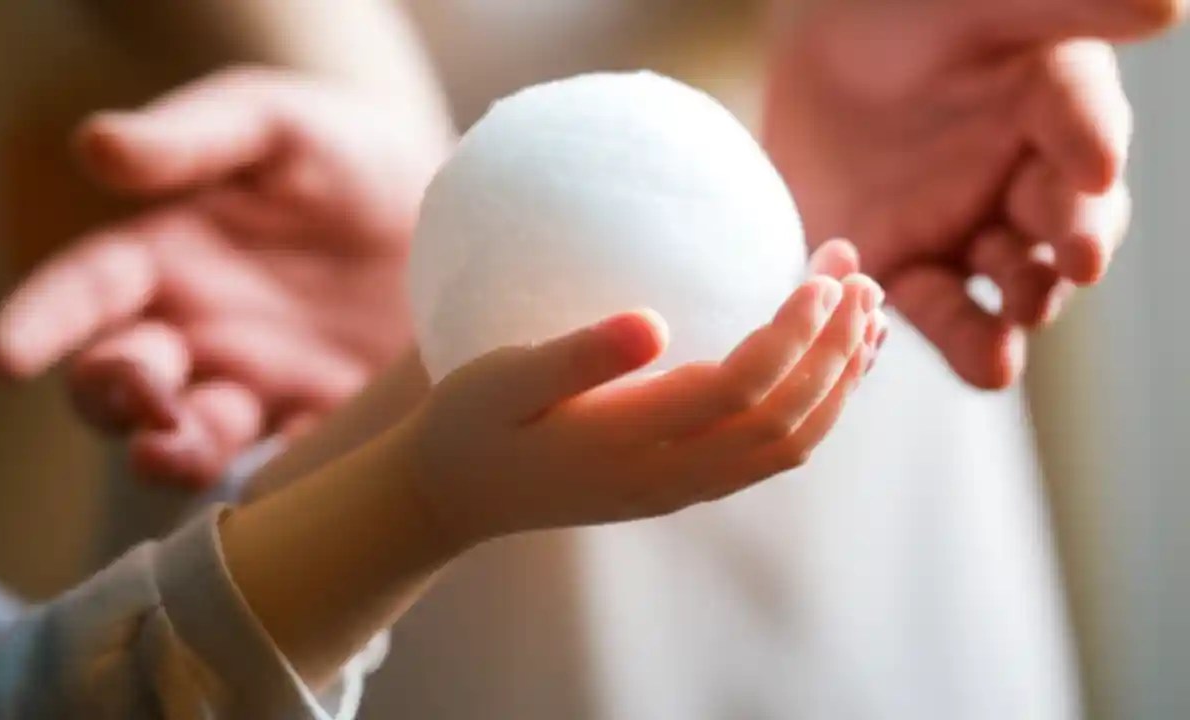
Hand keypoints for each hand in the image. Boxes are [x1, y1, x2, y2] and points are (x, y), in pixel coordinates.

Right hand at [0, 67, 452, 484]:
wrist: (452, 207)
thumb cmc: (347, 152)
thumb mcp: (276, 123)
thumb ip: (195, 138)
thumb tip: (96, 147)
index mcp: (170, 258)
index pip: (87, 291)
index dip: (42, 321)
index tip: (5, 356)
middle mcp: (203, 334)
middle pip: (121, 386)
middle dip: (114, 396)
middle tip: (144, 390)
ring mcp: (266, 387)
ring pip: (192, 442)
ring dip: (174, 454)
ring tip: (176, 448)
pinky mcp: (334, 423)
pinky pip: (296, 469)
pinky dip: (282, 485)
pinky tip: (289, 481)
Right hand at [395, 245, 886, 544]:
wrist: (458, 494)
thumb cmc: (474, 424)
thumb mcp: (504, 381)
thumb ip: (577, 355)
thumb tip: (653, 321)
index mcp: (627, 444)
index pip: (738, 391)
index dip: (791, 335)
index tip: (822, 276)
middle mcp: (668, 477)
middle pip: (783, 423)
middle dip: (836, 353)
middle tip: (864, 279)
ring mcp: (681, 487)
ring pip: (788, 445)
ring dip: (838, 382)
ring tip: (869, 313)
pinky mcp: (683, 483)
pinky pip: (769, 451)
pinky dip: (815, 405)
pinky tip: (830, 360)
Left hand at [764, 0, 1183, 387]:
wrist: (807, 53)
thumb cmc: (899, 8)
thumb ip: (1063, 3)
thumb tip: (1171, 7)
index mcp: (1052, 92)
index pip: (1081, 118)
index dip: (1089, 141)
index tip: (1096, 167)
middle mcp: (1025, 170)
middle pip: (1065, 215)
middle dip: (1075, 239)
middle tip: (1078, 260)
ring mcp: (968, 224)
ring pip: (1014, 277)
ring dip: (1025, 306)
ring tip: (1023, 327)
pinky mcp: (907, 264)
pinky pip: (938, 309)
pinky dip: (962, 339)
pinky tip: (987, 369)